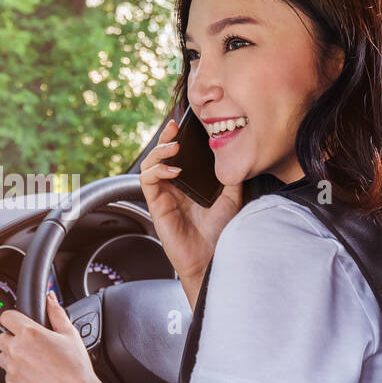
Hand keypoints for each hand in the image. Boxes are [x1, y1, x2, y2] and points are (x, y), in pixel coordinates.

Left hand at [0, 291, 106, 382]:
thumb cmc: (76, 369)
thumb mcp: (70, 335)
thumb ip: (56, 313)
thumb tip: (50, 298)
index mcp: (30, 334)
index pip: (6, 317)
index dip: (13, 319)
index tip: (18, 324)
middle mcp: (17, 350)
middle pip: (2, 338)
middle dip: (13, 340)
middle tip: (32, 347)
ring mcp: (12, 370)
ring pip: (4, 358)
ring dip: (14, 358)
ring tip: (36, 364)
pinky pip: (8, 376)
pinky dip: (18, 375)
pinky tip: (35, 377)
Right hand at [139, 116, 243, 282]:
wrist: (216, 257)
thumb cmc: (223, 231)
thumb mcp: (232, 196)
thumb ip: (230, 175)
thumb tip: (234, 153)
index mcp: (189, 184)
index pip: (177, 156)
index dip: (175, 138)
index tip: (182, 125)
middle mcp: (173, 189)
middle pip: (159, 157)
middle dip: (164, 139)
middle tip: (173, 128)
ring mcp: (163, 197)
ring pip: (149, 166)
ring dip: (158, 153)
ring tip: (174, 147)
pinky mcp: (156, 207)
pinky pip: (147, 182)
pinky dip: (157, 171)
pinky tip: (173, 171)